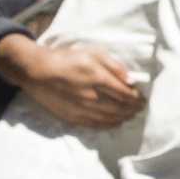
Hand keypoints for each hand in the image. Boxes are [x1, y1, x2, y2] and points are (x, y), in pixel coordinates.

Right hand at [0, 33, 145, 128]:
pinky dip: (109, 125)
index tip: (143, 98)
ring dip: (124, 118)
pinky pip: (96, 125)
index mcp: (97, 77)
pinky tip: (116, 122)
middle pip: (120, 108)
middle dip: (133, 109)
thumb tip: (132, 81)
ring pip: (109, 118)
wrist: (36, 71)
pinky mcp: (72, 117)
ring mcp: (81, 109)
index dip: (137, 98)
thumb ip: (115, 66)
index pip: (125, 93)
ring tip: (131, 115)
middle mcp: (91, 96)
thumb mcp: (92, 53)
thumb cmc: (66, 59)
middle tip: (140, 108)